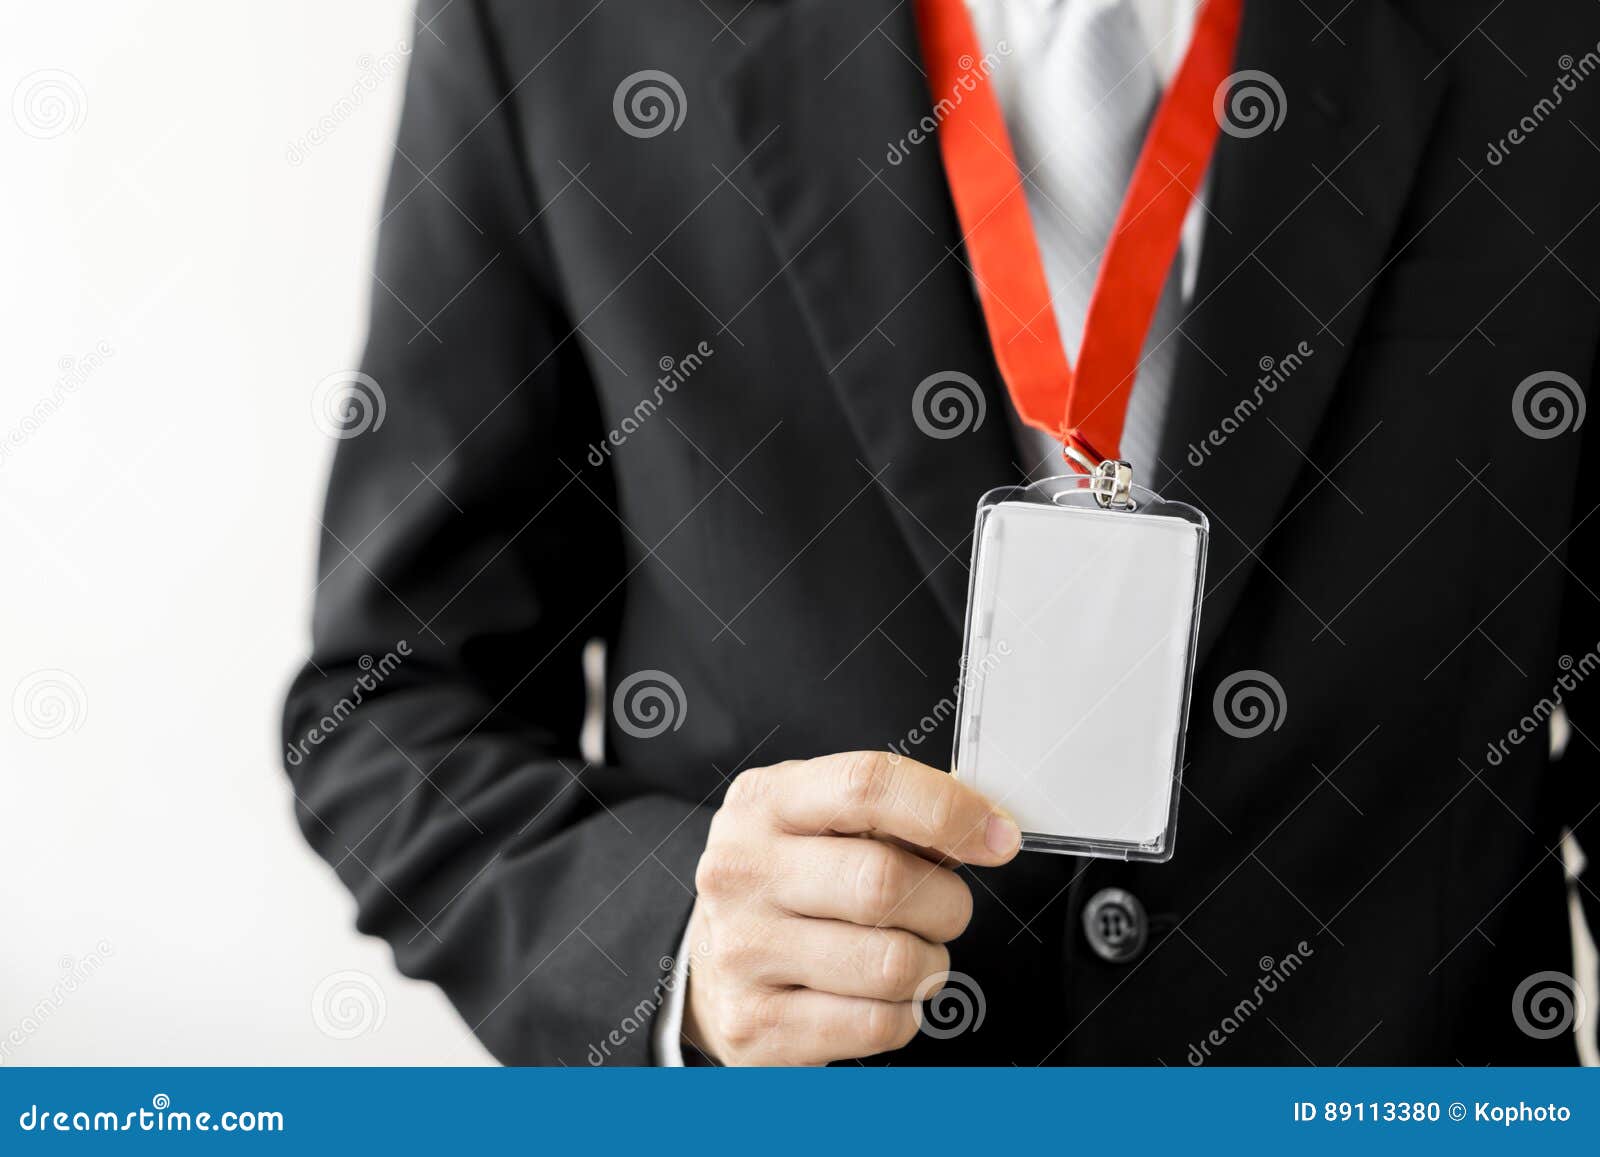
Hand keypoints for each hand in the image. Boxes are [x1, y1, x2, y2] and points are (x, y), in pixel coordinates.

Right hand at [680, 750, 1019, 1064]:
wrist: (714, 963)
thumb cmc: (792, 882)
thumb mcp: (823, 821)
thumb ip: (897, 812)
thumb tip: (987, 827)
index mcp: (765, 801)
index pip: (867, 785)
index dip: (948, 809)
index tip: (997, 836)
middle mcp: (743, 870)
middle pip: (884, 882)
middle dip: (946, 903)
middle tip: (943, 909)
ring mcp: (742, 950)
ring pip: (892, 963)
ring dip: (929, 964)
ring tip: (906, 954)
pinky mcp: (755, 1023)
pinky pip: (878, 1023)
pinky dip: (904, 1012)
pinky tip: (879, 996)